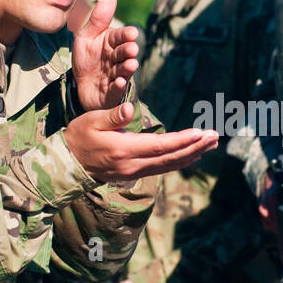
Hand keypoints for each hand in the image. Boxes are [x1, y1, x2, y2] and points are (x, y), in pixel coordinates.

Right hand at [62, 103, 217, 181]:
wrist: (66, 164)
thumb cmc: (78, 136)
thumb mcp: (90, 121)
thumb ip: (112, 116)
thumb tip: (129, 108)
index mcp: (124, 149)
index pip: (160, 145)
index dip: (183, 140)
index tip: (201, 133)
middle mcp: (133, 165)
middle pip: (171, 157)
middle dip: (195, 147)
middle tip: (215, 137)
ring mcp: (134, 172)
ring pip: (169, 165)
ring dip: (191, 154)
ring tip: (210, 145)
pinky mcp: (134, 173)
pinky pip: (162, 168)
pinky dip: (179, 160)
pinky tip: (192, 154)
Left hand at [70, 0, 139, 110]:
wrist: (80, 85)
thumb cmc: (87, 59)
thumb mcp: (86, 36)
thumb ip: (98, 19)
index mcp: (111, 43)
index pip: (120, 37)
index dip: (126, 35)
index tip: (132, 33)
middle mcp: (116, 59)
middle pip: (124, 54)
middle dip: (128, 51)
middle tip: (131, 49)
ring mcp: (115, 75)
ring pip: (123, 71)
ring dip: (127, 68)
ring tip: (131, 64)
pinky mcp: (111, 92)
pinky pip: (116, 90)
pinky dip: (118, 87)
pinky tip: (119, 82)